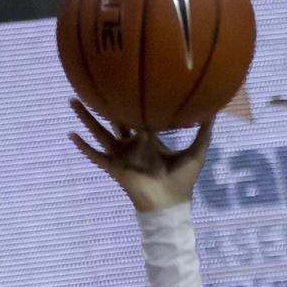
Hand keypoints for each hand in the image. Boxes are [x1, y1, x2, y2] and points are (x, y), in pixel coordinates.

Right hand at [68, 99, 211, 213]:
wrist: (170, 203)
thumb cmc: (183, 180)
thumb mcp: (196, 151)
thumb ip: (204, 131)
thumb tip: (215, 110)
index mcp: (148, 140)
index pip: (139, 117)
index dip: (134, 103)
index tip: (128, 83)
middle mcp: (131, 145)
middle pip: (114, 120)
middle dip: (104, 105)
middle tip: (93, 86)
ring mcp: (121, 155)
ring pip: (99, 132)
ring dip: (86, 117)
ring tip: (73, 100)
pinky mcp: (114, 167)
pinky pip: (95, 155)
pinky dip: (83, 147)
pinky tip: (71, 135)